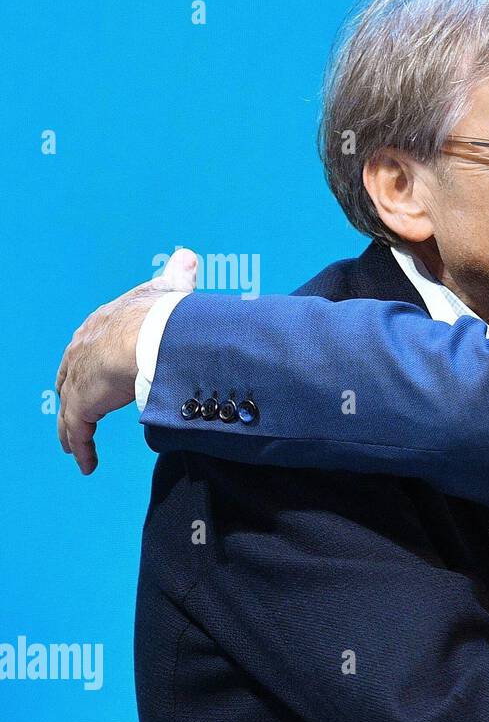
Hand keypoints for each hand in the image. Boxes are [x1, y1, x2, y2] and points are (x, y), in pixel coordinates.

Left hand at [56, 249, 197, 473]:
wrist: (148, 335)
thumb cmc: (160, 313)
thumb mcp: (169, 291)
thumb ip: (177, 277)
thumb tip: (187, 257)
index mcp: (99, 326)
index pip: (86, 346)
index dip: (87, 363)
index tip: (91, 375)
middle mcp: (81, 352)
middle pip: (69, 379)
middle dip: (71, 396)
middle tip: (76, 412)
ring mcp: (78, 379)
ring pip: (69, 410)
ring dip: (71, 429)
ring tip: (72, 447)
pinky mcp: (82, 404)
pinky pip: (77, 433)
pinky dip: (80, 449)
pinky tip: (85, 465)